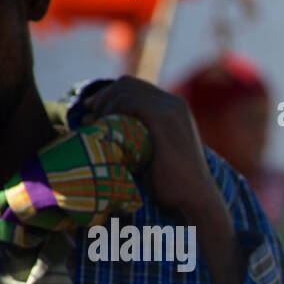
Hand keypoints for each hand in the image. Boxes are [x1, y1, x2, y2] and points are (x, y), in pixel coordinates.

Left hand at [80, 76, 222, 218]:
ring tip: (95, 125)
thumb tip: (99, 125)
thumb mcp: (151, 153)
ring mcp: (170, 108)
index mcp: (175, 109)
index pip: (136, 87)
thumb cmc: (171, 186)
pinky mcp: (163, 117)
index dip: (109, 95)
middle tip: (89, 115)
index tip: (92, 111)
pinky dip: (111, 110)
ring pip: (125, 89)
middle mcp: (174, 103)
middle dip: (103, 96)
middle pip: (128, 83)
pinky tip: (105, 127)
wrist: (195, 200)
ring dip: (104, 104)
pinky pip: (128, 101)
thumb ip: (134, 135)